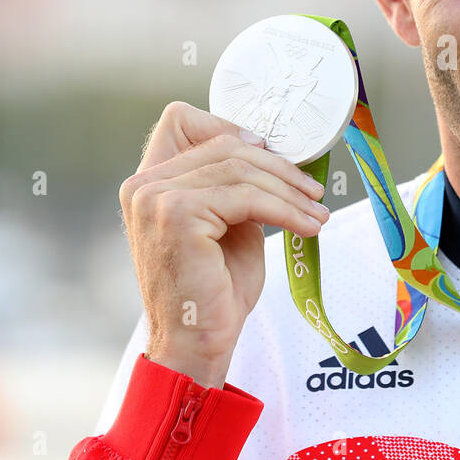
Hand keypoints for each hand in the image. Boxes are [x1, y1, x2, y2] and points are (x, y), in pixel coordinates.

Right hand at [118, 101, 328, 386]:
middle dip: (279, 167)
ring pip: (241, 170)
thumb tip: (268, 148)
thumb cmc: (215, 287)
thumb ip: (232, 183)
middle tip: (314, 192)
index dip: (228, 128)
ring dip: (289, 191)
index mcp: (147, 181)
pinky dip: (285, 210)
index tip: (270, 154)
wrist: (198, 341)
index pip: (181, 119)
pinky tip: (308, 226)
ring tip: (317, 212)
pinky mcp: (177, 214)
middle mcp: (142, 184)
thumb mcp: (226, 222)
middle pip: (226, 146)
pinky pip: (246, 197)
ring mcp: (155, 197)